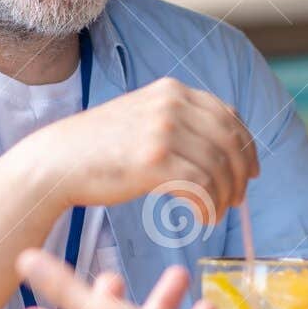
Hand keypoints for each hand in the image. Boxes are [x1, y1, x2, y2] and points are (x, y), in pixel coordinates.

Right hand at [33, 76, 258, 218]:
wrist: (57, 161)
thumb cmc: (100, 147)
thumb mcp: (143, 117)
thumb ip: (179, 122)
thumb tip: (223, 147)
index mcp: (172, 91)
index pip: (228, 116)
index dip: (246, 146)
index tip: (251, 171)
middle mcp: (171, 105)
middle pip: (230, 142)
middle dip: (240, 175)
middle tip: (236, 200)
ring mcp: (163, 131)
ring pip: (219, 167)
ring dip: (224, 196)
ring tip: (215, 213)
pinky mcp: (154, 162)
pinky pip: (201, 186)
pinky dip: (208, 206)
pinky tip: (202, 217)